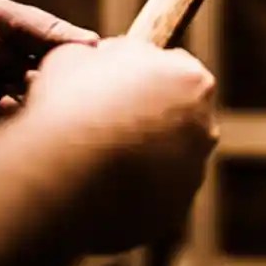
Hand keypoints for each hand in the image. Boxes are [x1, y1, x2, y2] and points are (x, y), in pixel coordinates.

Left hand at [0, 0, 97, 145]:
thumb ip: (44, 27)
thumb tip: (94, 41)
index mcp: (29, 55)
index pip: (72, 65)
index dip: (88, 69)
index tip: (102, 71)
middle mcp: (23, 86)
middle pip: (62, 96)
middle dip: (70, 96)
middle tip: (74, 93)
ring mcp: (6, 115)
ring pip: (42, 122)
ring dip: (45, 115)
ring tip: (40, 101)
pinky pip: (15, 144)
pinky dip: (19, 133)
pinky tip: (7, 112)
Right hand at [23, 38, 217, 252]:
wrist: (61, 175)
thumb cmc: (69, 105)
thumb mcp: (76, 55)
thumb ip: (103, 54)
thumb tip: (101, 57)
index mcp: (191, 78)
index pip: (174, 68)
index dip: (141, 74)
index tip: (115, 85)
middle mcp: (204, 127)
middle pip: (177, 116)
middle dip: (147, 117)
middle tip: (102, 124)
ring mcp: (191, 173)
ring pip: (166, 159)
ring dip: (139, 157)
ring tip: (92, 160)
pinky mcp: (173, 211)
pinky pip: (151, 197)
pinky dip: (131, 193)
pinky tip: (96, 189)